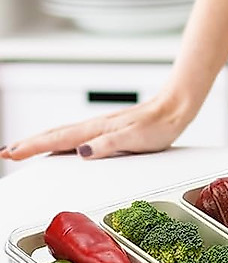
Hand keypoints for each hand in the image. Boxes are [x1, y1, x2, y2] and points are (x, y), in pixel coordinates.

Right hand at [0, 85, 196, 161]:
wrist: (177, 108)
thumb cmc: (160, 124)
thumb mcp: (135, 138)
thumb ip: (109, 144)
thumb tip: (82, 152)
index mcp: (96, 129)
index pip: (57, 139)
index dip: (32, 147)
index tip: (10, 154)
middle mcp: (95, 127)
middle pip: (55, 135)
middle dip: (29, 144)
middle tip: (7, 153)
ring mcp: (101, 127)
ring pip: (64, 134)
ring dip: (42, 142)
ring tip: (23, 149)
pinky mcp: (109, 130)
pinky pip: (76, 135)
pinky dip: (60, 140)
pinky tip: (62, 146)